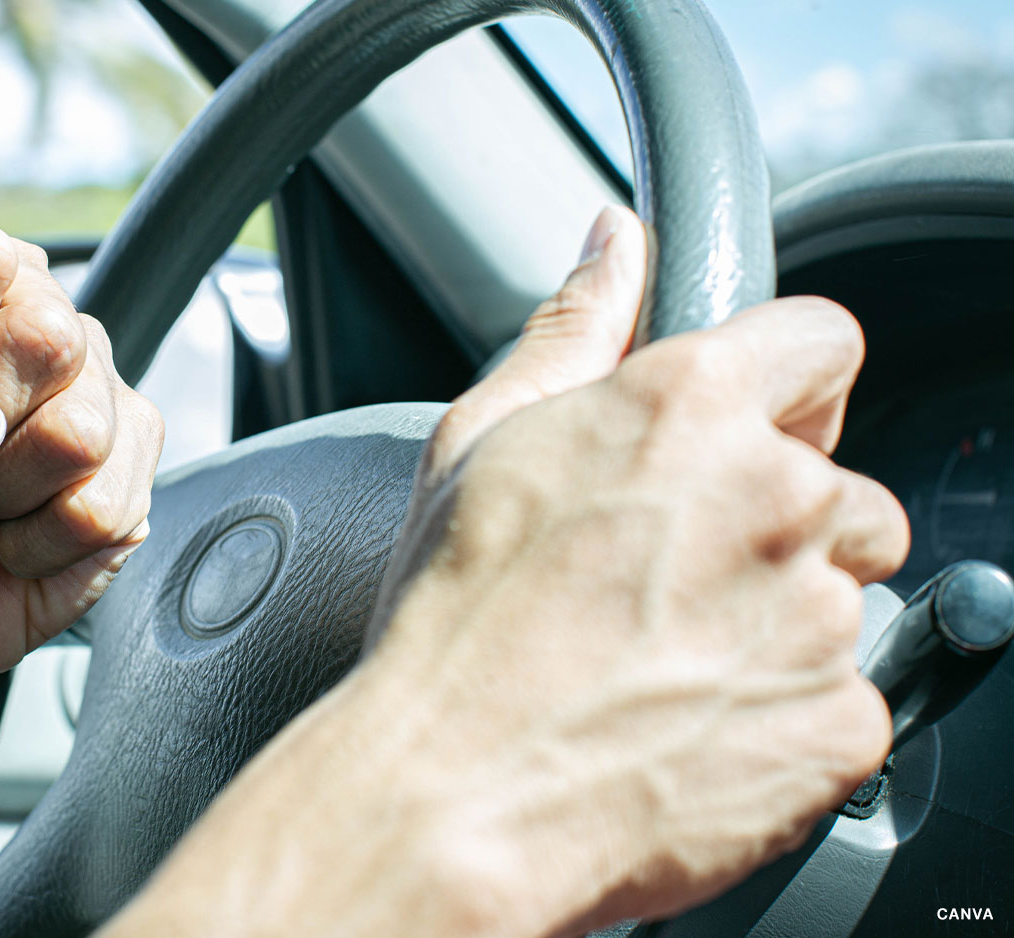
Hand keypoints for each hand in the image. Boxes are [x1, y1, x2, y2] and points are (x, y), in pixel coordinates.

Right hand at [99, 208, 907, 937]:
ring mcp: (817, 613)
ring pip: (842, 593)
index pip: (823, 340)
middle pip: (840, 482)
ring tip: (665, 658)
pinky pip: (844, 696)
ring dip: (779, 617)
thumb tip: (614, 241)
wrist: (451, 794)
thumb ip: (573, 326)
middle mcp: (776, 495)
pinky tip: (687, 721)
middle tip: (670, 575)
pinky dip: (783, 710)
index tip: (756, 429)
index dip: (788, 385)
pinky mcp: (841, 718)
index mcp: (690, 408)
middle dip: (777, 520)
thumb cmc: (450, 624)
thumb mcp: (481, 443)